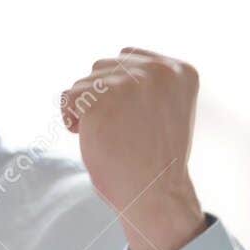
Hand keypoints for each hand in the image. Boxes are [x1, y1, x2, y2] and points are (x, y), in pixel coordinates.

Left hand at [60, 47, 206, 249]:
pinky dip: (70, 118)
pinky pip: (69, 97)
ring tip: (104, 134)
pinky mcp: (102, 99)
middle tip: (114, 129)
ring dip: (84, 109)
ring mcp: (130, 83)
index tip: (126, 117)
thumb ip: (147, 84)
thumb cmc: (154, 158)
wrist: (154, 193)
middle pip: (103, 67)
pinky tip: (85, 136)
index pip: (128, 57)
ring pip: (83, 82)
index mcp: (180, 71)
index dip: (116, 88)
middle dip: (98, 97)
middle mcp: (158, 70)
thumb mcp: (164, 109)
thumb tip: (113, 60)